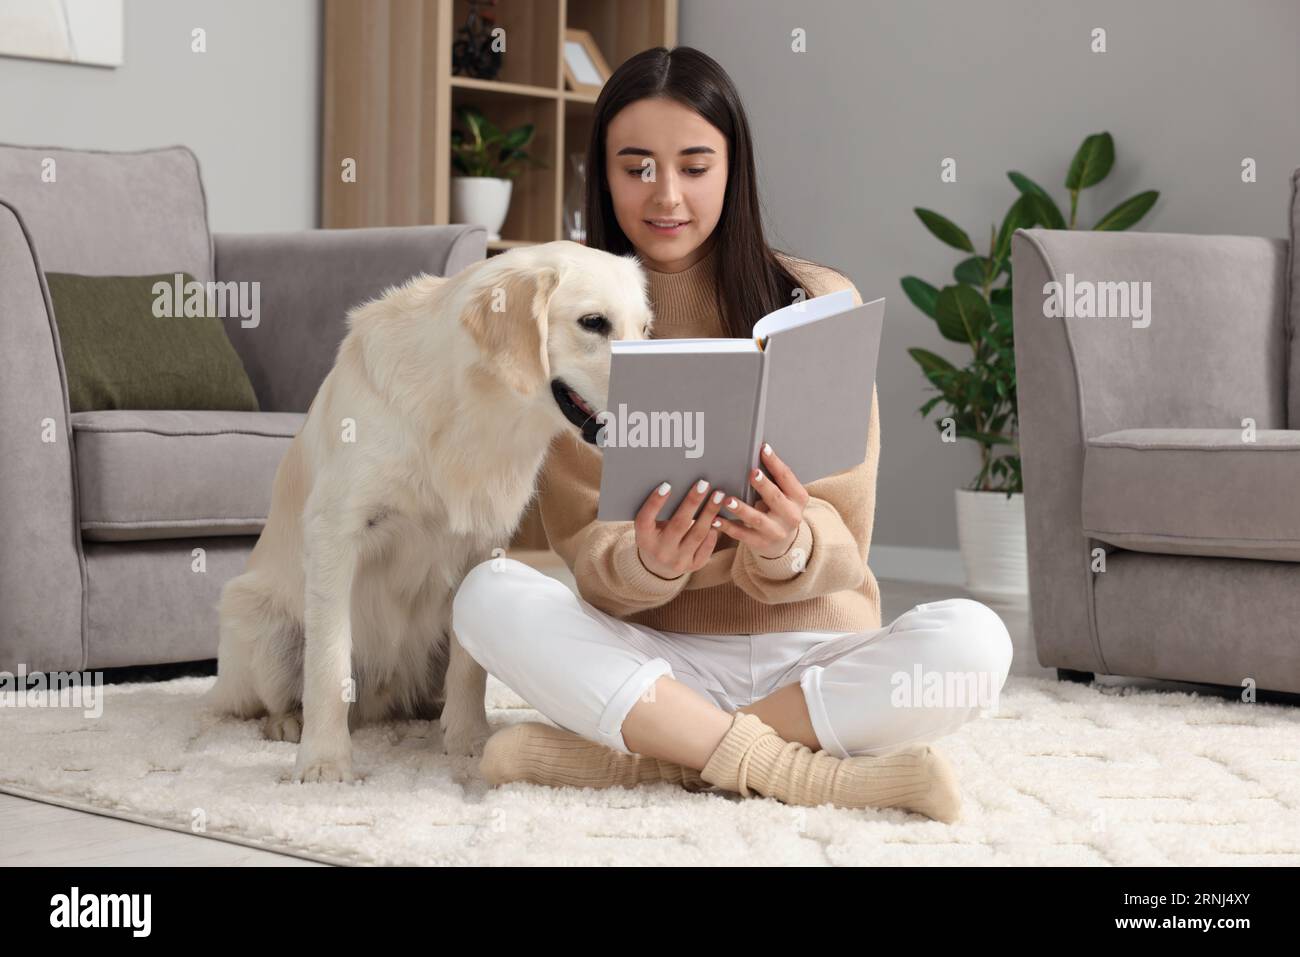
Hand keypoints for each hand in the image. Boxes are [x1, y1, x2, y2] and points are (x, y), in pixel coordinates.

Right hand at [635, 477, 728, 579]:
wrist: (659, 566)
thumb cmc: (655, 536)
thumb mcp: (649, 526)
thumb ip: (658, 511)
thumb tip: (679, 483)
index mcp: (644, 538)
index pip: (645, 520)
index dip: (655, 503)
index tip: (667, 485)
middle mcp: (660, 551)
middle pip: (678, 525)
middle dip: (692, 502)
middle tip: (703, 484)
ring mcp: (678, 561)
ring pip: (697, 534)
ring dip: (709, 513)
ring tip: (718, 496)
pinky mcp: (693, 566)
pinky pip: (706, 548)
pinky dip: (713, 533)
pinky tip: (720, 518)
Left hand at [713, 443, 809, 558]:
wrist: (784, 542)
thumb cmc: (779, 509)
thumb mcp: (785, 494)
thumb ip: (773, 478)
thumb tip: (755, 451)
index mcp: (798, 498)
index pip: (787, 477)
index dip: (775, 462)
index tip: (763, 449)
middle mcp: (791, 516)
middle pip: (775, 498)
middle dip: (763, 485)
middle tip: (751, 473)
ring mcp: (777, 531)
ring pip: (758, 519)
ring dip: (742, 509)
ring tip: (727, 500)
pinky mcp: (761, 543)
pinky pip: (743, 535)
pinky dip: (728, 527)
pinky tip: (715, 520)